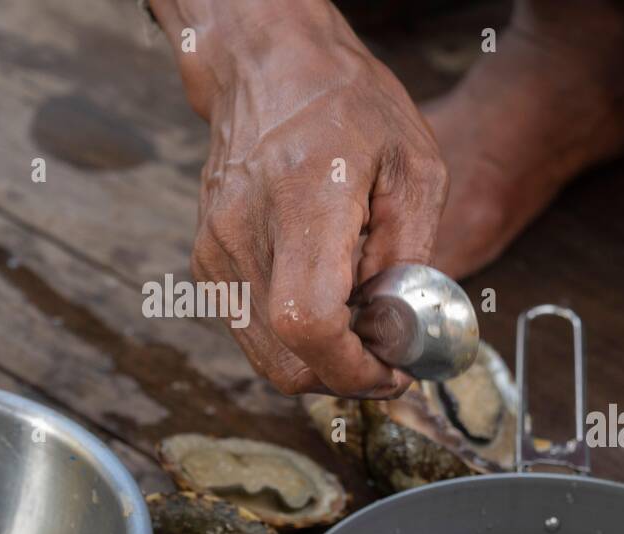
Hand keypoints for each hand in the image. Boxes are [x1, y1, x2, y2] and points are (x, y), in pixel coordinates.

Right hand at [163, 0, 445, 395]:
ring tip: (366, 334)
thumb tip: (402, 327)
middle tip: (391, 361)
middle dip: (347, 378)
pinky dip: (297, 342)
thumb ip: (412, 253)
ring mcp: (216, 248)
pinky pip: (253, 331)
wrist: (268, 65)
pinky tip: (332, 311)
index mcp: (303, 201)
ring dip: (323, 365)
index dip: (355, 368)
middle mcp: (244, 231)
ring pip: (267, 356)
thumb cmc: (347, 104)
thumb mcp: (415, 168)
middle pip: (286, 358)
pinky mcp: (208, 259)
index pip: (309, 322)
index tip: (395, 371)